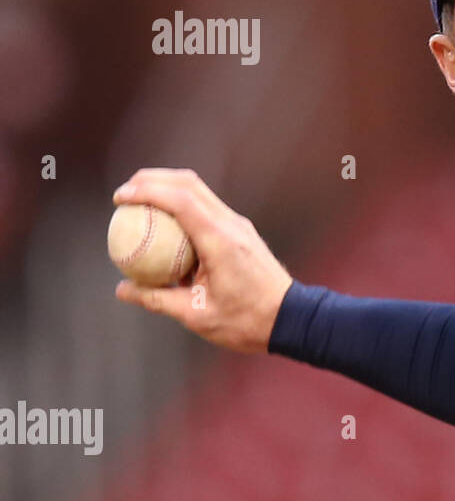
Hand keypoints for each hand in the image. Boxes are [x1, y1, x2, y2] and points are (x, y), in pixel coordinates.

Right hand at [112, 169, 292, 353]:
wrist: (289, 318)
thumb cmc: (246, 321)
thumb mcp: (195, 314)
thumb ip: (157, 299)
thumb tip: (122, 289)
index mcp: (220, 240)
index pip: (180, 200)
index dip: (146, 191)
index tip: (119, 197)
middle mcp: (231, 224)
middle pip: (189, 183)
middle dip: (152, 179)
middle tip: (124, 192)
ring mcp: (238, 225)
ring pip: (200, 191)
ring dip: (168, 188)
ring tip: (138, 201)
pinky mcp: (240, 231)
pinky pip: (206, 208)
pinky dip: (182, 205)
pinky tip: (163, 224)